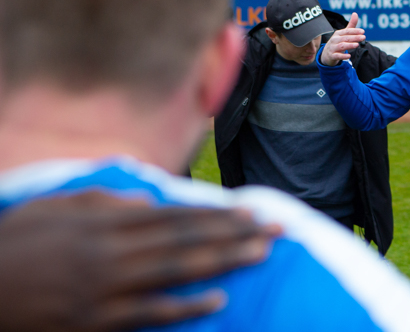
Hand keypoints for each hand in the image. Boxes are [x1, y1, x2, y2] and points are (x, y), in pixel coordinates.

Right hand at [0, 190, 280, 331]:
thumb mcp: (56, 206)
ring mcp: (105, 288)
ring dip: (224, 261)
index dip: (216, 213)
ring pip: (177, 271)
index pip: (175, 214)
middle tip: (277, 228)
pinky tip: (219, 299)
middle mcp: (110, 250)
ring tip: (261, 253)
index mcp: (104, 219)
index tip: (251, 210)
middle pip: (186, 239)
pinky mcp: (95, 322)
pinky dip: (185, 306)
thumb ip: (106, 198)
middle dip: (235, 233)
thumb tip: (149, 198)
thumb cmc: (16, 244)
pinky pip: (149, 313)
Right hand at [320, 12, 365, 66]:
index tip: (363, 31)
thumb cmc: (338, 42)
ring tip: (357, 45)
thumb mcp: (344, 34)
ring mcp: (332, 48)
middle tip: (363, 37)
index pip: (347, 31)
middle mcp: (335, 40)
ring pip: (341, 46)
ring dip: (349, 45)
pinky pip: (337, 56)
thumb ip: (351, 25)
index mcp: (338, 33)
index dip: (355, 31)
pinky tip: (349, 56)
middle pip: (345, 38)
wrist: (327, 54)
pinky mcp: (332, 56)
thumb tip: (355, 13)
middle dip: (355, 37)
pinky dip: (343, 56)